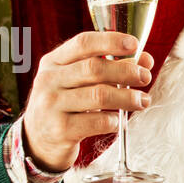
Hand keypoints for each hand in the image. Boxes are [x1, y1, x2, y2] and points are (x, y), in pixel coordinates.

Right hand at [21, 33, 154, 171]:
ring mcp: (52, 105)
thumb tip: (145, 60)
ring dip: (127, 97)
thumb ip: (108, 68)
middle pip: (94, 68)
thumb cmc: (65, 106)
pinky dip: (115, 120)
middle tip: (145, 77)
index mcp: (54, 62)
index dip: (111, 41)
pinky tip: (120, 121)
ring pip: (99, 95)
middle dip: (126, 71)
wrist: (37, 141)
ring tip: (143, 101)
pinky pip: (97, 122)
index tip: (134, 44)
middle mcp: (49, 80)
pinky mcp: (60, 129)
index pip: (83, 43)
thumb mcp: (78, 82)